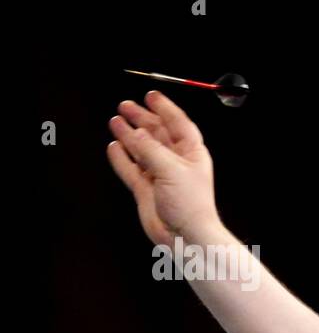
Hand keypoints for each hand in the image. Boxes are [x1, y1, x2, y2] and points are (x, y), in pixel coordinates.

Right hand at [106, 91, 221, 246]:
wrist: (186, 237)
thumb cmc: (190, 205)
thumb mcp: (170, 169)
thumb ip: (149, 149)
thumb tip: (133, 134)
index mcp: (191, 153)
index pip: (178, 123)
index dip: (165, 108)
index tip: (151, 95)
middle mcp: (176, 162)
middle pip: (157, 133)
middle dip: (142, 118)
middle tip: (125, 106)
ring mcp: (161, 176)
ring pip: (142, 149)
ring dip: (129, 135)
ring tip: (115, 121)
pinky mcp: (147, 190)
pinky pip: (131, 169)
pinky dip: (122, 158)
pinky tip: (114, 147)